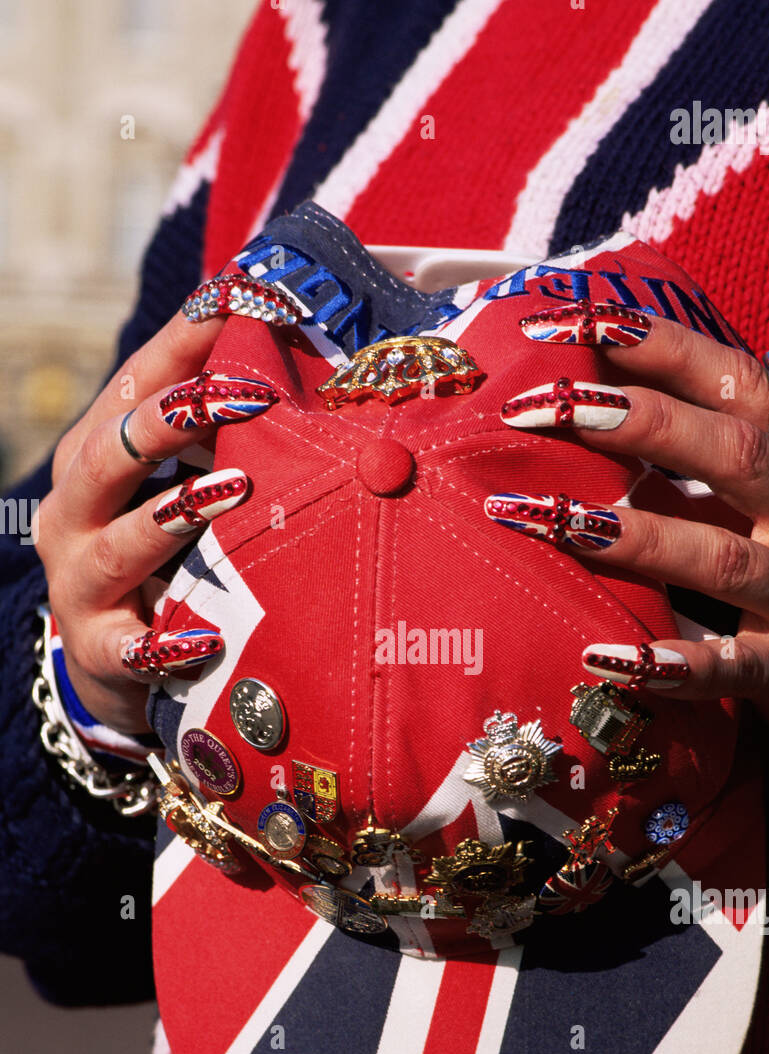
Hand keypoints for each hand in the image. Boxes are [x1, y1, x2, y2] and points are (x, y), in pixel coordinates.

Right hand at [35, 305, 275, 734]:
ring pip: (118, 544)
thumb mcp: (178, 485)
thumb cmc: (165, 551)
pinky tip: (208, 638)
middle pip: (108, 454)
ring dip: (174, 514)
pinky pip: (131, 650)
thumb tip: (311, 359)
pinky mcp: (99, 651)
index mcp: (94, 457)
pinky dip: (167, 643)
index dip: (179, 345)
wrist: (113, 657)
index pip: (130, 386)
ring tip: (236, 490)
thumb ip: (227, 434)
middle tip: (241, 394)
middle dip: (170, 420)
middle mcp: (73, 512)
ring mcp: (79, 583)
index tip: (237, 298)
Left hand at [490, 302, 768, 731]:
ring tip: (552, 521)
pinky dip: (672, 663)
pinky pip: (731, 667)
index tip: (574, 322)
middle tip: (543, 406)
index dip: (658, 346)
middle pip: (730, 455)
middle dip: (637, 423)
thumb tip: (584, 390)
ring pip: (720, 561)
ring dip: (634, 538)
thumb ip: (702, 445)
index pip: (734, 382)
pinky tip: (602, 657)